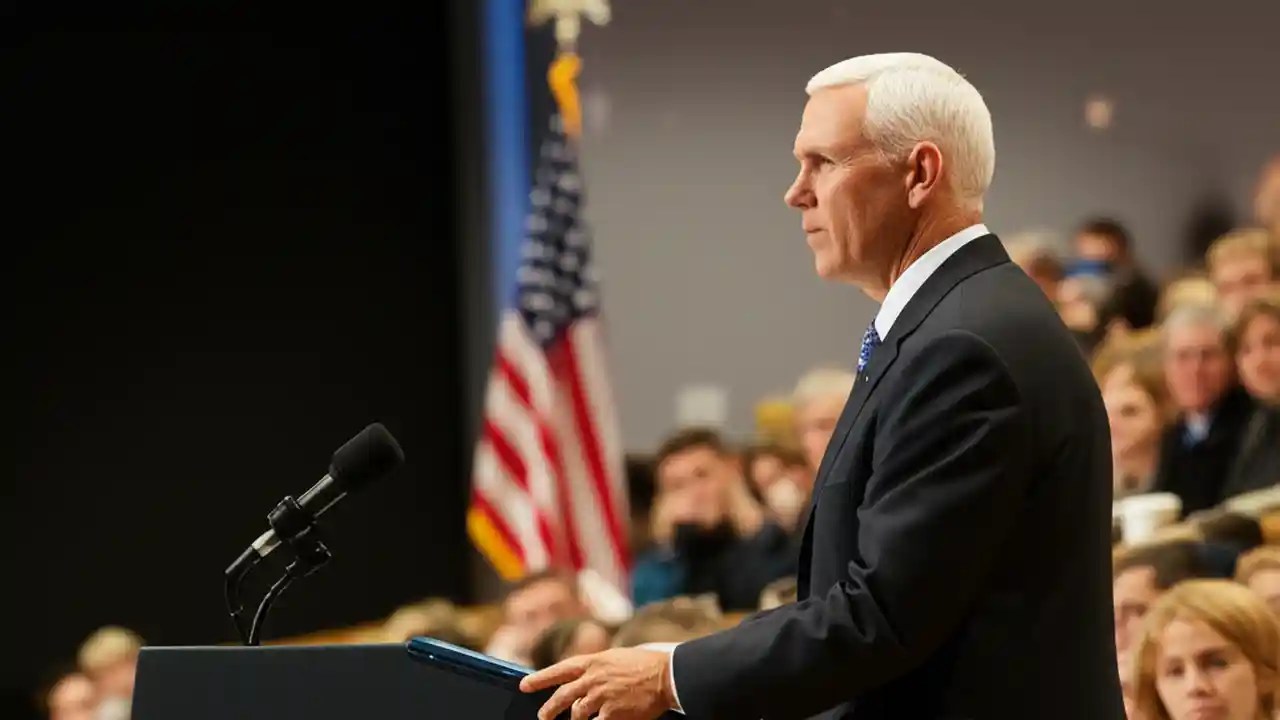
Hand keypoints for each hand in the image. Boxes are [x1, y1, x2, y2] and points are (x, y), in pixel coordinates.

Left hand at [519, 647, 674, 719]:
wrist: (665, 675)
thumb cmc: (644, 665)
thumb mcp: (615, 658)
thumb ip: (596, 668)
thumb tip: (583, 678)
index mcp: (593, 661)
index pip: (560, 670)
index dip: (540, 678)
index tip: (524, 685)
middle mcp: (593, 678)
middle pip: (563, 695)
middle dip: (549, 708)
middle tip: (543, 715)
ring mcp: (601, 696)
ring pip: (577, 713)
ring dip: (575, 719)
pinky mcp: (611, 713)